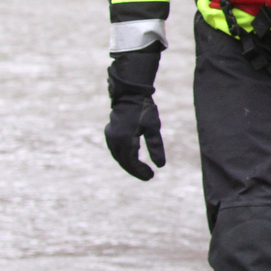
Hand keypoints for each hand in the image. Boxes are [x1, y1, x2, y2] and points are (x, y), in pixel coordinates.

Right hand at [105, 47, 164, 180]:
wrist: (130, 94)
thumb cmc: (144, 110)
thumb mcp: (153, 128)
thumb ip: (156, 147)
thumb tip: (160, 166)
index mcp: (125, 141)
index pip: (132, 162)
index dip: (141, 171)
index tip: (151, 176)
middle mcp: (114, 141)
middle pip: (124, 162)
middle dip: (135, 170)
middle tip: (148, 176)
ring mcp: (110, 137)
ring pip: (118, 157)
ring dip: (128, 165)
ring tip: (140, 170)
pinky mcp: (109, 133)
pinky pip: (115, 150)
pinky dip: (123, 157)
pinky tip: (130, 158)